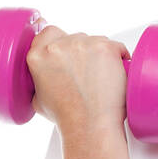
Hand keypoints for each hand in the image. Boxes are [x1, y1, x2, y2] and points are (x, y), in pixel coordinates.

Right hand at [26, 21, 129, 136]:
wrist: (90, 125)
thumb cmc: (68, 117)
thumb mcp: (38, 99)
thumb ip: (39, 79)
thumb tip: (45, 76)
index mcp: (38, 56)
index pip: (49, 33)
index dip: (60, 42)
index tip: (68, 52)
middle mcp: (58, 46)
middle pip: (74, 37)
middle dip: (82, 53)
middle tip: (87, 74)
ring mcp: (83, 44)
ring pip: (95, 41)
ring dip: (99, 56)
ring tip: (100, 80)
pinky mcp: (105, 47)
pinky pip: (116, 47)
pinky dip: (119, 58)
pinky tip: (115, 74)